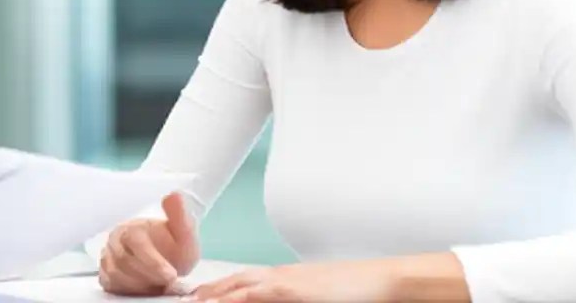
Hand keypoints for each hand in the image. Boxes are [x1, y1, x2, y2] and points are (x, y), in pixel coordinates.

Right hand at [98, 192, 199, 295]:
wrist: (165, 257)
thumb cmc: (172, 245)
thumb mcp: (184, 232)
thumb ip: (180, 215)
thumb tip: (174, 195)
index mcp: (130, 228)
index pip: (135, 243)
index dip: (153, 262)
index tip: (171, 275)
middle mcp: (115, 243)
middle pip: (124, 262)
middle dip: (149, 276)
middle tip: (168, 284)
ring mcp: (108, 260)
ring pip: (116, 276)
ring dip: (140, 285)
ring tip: (159, 286)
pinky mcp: (106, 277)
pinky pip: (111, 286)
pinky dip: (128, 291)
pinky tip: (145, 290)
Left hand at [191, 258, 413, 302]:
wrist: (380, 280)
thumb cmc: (351, 291)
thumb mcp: (310, 295)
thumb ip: (287, 298)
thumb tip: (272, 301)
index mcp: (278, 278)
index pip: (236, 283)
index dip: (214, 292)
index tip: (195, 300)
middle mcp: (274, 276)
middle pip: (229, 283)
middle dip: (205, 295)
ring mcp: (281, 281)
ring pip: (235, 287)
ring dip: (212, 297)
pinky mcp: (290, 290)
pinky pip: (253, 295)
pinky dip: (233, 299)